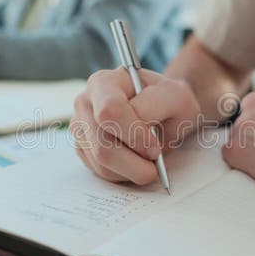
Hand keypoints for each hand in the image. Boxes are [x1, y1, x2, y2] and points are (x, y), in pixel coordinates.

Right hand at [70, 67, 201, 184]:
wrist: (161, 109)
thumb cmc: (167, 100)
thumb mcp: (174, 95)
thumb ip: (155, 107)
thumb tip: (138, 133)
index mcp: (104, 82)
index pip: (110, 112)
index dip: (136, 136)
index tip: (156, 147)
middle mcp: (85, 103)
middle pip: (102, 145)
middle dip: (134, 162)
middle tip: (155, 160)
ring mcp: (80, 128)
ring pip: (101, 163)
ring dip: (132, 169)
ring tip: (148, 158)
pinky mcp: (82, 149)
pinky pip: (101, 172)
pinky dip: (125, 173)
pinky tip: (136, 159)